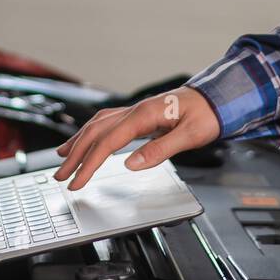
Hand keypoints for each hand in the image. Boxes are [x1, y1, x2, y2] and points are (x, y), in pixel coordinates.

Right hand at [53, 86, 219, 190]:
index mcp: (145, 115)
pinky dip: (92, 133)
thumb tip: (132, 164)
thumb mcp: (190, 136)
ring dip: (79, 142)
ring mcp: (136, 111)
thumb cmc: (207, 115)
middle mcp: (136, 110)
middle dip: (76, 155)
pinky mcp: (140, 115)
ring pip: (98, 125)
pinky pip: (108, 122)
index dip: (89, 163)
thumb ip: (160, 150)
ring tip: (62, 157)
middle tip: (61, 175)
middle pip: (96, 132)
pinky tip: (87, 139)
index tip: (77, 181)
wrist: (218, 98)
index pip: (108, 142)